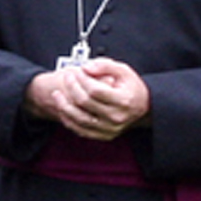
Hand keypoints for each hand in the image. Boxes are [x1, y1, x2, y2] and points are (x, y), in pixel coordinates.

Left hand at [28, 57, 151, 139]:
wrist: (143, 106)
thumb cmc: (131, 87)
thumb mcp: (123, 70)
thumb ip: (105, 65)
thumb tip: (86, 67)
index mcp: (123, 100)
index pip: (95, 90)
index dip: (82, 79)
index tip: (77, 71)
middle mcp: (117, 117)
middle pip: (85, 103)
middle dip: (72, 88)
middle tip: (67, 77)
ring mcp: (110, 129)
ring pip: (80, 119)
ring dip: (64, 106)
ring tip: (56, 94)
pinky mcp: (104, 136)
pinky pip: (81, 130)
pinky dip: (69, 120)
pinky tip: (63, 109)